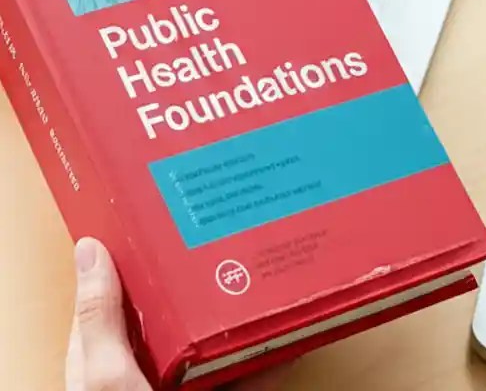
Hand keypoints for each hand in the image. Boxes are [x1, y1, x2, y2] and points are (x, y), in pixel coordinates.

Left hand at [66, 237, 289, 390]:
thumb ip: (101, 315)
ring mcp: (186, 386)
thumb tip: (91, 247)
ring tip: (278, 273)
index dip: (144, 252)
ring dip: (248, 314)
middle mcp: (147, 365)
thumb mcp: (105, 374)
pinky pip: (251, 372)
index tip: (174, 212)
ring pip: (221, 338)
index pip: (124, 288)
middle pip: (180, 308)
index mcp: (105, 352)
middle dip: (211, 277)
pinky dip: (273, 357)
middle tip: (242, 233)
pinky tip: (295, 336)